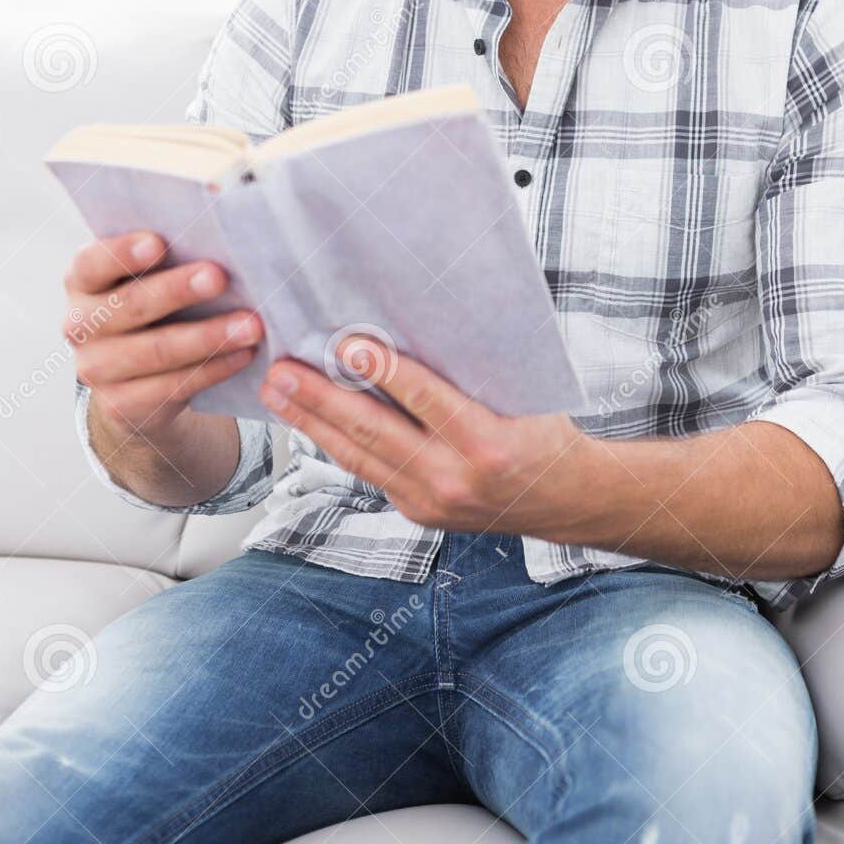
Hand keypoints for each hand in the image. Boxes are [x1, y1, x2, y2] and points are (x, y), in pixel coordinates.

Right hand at [65, 230, 263, 444]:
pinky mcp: (122, 406)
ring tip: (251, 325)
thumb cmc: (156, 309)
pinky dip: (213, 369)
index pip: (92, 262)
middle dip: (178, 290)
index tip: (159, 242)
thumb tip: (225, 226)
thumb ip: (170, 255)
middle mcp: (79, 325)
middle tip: (220, 276)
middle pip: (129, 306)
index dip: (123, 253)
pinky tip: (243, 356)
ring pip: (155, 351)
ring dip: (208, 337)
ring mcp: (96, 369)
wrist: (139, 384)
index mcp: (82, 281)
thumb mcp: (150, 279)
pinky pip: (172, 387)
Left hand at [258, 334, 598, 541]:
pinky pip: (368, 472)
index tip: (347, 344)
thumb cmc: (545, 433)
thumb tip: (411, 330)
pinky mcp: (417, 512)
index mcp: (489, 443)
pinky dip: (335, 443)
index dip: (384, 371)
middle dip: (322, 399)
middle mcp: (455, 479)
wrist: (565, 501)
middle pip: (376, 433)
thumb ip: (471, 375)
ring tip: (278, 392)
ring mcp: (431, 502)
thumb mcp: (524, 397)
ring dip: (312, 422)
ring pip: (359, 457)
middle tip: (283, 371)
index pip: (427, 399)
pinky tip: (310, 420)